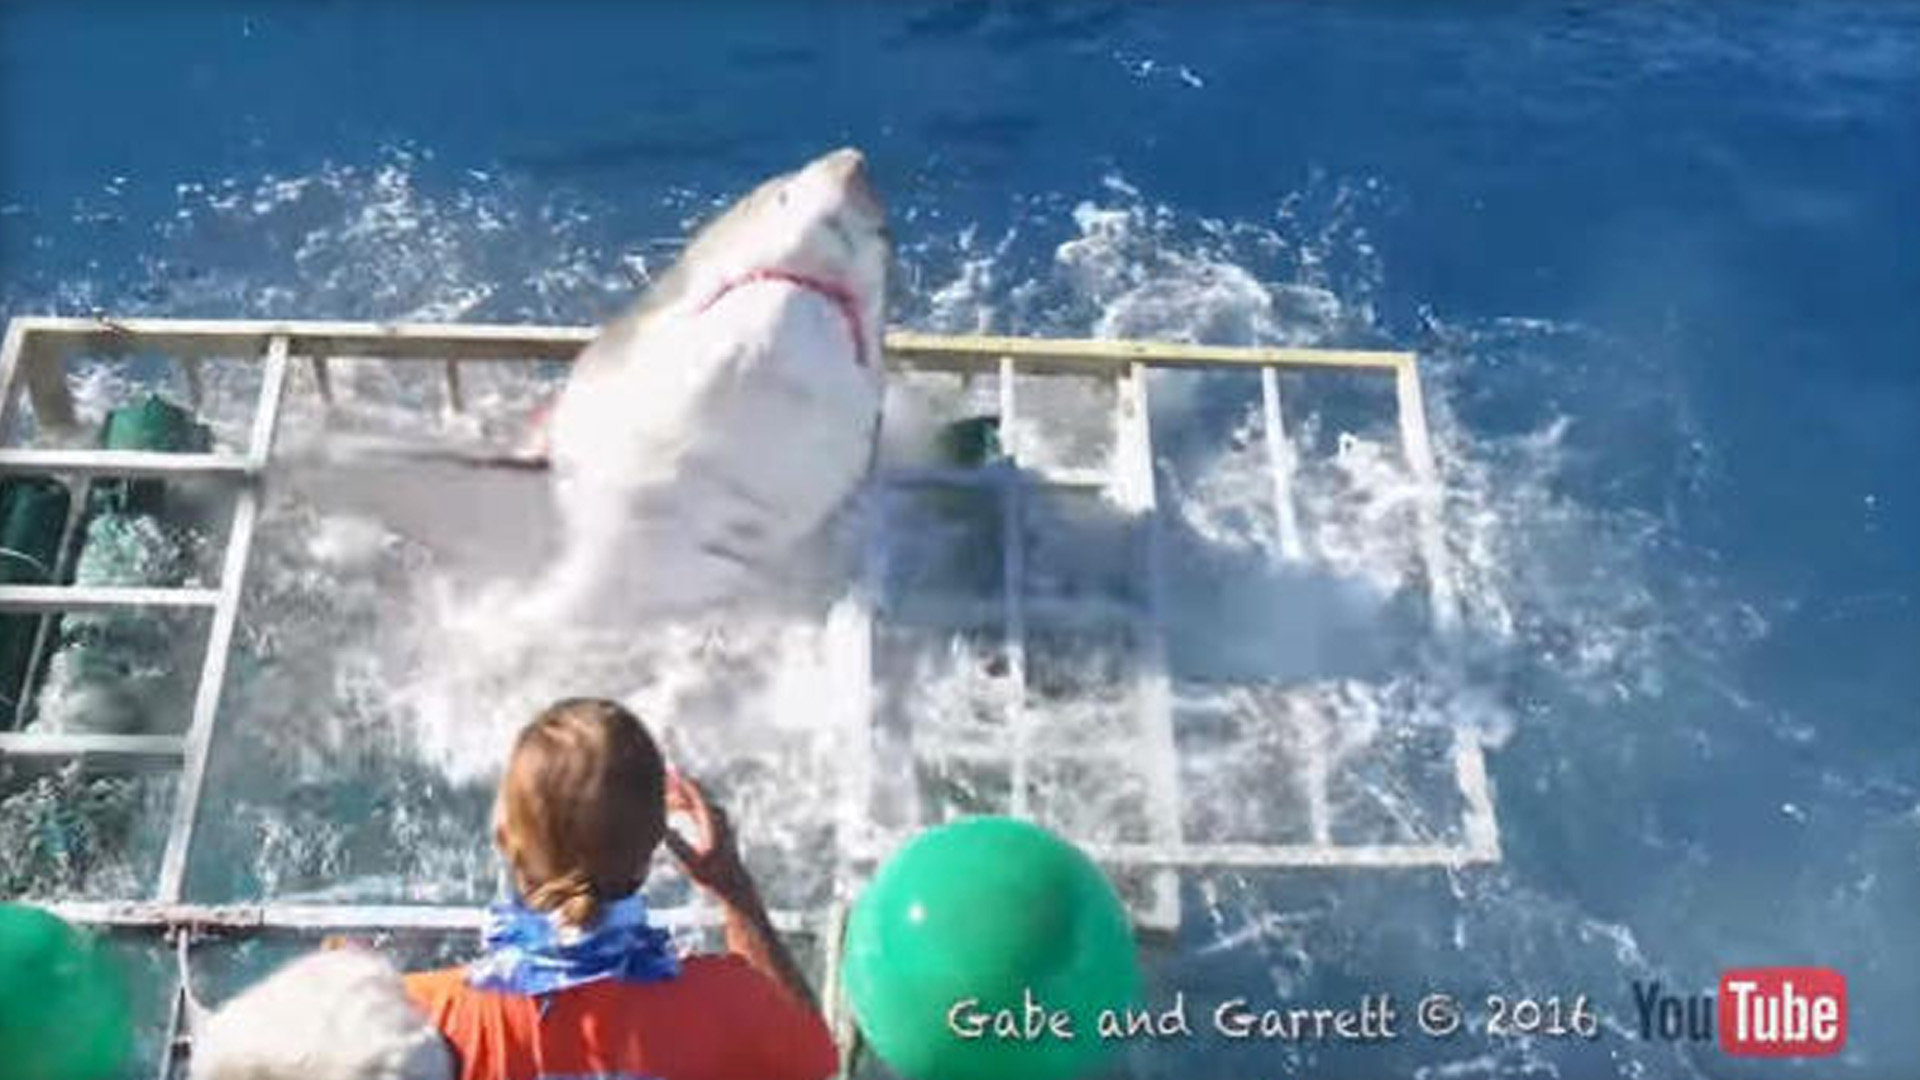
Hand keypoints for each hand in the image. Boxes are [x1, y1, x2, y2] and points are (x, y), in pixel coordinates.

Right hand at [664, 769, 757, 906]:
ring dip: (677, 793)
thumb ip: (678, 847)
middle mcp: (717, 815)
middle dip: (676, 782)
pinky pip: (696, 808)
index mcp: (713, 820)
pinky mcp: (714, 825)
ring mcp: (717, 819)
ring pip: (694, 799)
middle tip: (657, 772)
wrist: (732, 884)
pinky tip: (668, 805)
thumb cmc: (713, 877)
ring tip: (658, 788)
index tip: (667, 768)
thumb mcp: (692, 865)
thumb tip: (664, 831)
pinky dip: (682, 804)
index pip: (696, 791)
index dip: (681, 779)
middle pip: (694, 791)